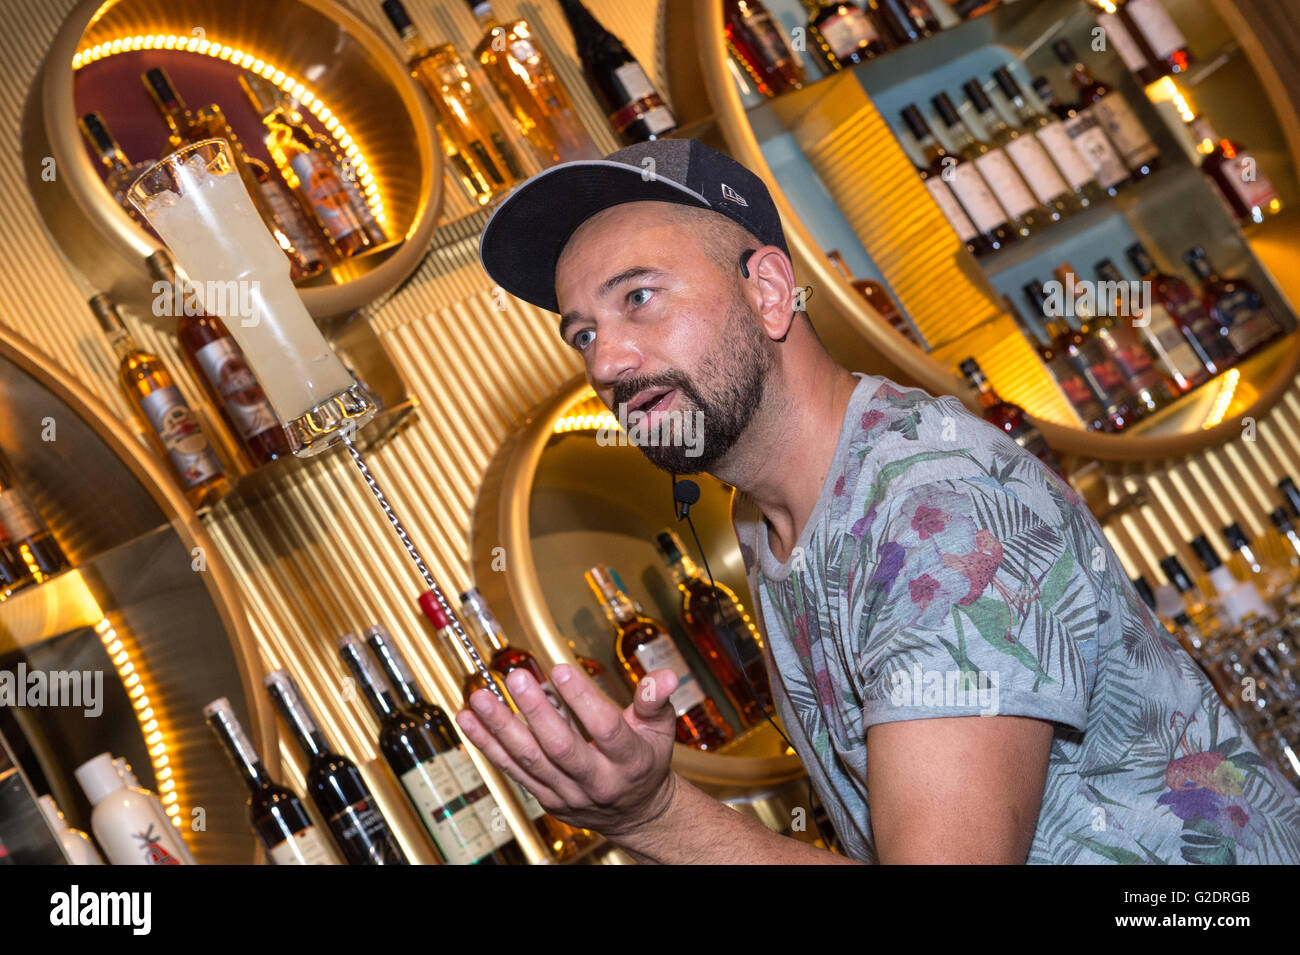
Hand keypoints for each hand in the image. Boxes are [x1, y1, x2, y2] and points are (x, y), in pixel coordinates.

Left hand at [454, 663, 678, 837]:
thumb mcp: (659, 729)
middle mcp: (597, 781)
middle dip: (536, 712)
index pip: (605, 730)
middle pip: (561, 748)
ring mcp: (568, 793)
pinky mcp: (546, 798)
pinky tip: (468, 720)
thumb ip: (655, 700)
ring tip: (480, 698)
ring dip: (500, 728)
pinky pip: (512, 771)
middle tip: (517, 677)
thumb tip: (665, 675)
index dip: (582, 699)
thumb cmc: (646, 761)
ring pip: (529, 761)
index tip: (559, 669)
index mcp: (629, 761)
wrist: (637, 812)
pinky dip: (487, 745)